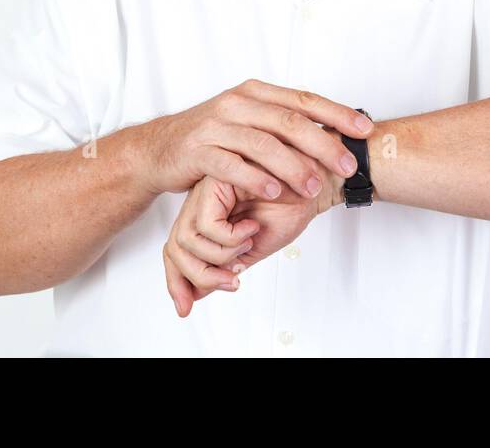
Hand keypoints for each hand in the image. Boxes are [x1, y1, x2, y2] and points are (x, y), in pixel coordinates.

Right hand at [136, 79, 370, 201]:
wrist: (159, 149)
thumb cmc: (212, 137)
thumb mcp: (249, 120)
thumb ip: (282, 122)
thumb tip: (332, 131)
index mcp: (256, 92)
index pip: (304, 99)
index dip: (337, 113)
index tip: (364, 129)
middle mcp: (238, 103)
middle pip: (289, 122)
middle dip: (324, 144)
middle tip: (347, 165)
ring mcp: (217, 125)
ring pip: (264, 144)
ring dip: (294, 167)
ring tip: (314, 187)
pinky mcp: (198, 150)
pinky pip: (233, 165)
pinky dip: (257, 179)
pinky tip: (276, 193)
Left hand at [163, 159, 344, 316]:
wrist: (314, 185)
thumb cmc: (289, 209)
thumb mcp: (252, 247)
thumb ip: (224, 266)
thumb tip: (196, 294)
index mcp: (206, 217)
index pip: (176, 252)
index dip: (176, 282)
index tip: (187, 308)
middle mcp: (201, 204)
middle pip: (175, 248)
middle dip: (200, 276)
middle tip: (232, 282)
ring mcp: (205, 192)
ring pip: (186, 239)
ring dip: (222, 254)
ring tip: (248, 243)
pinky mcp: (215, 182)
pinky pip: (207, 224)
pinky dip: (231, 236)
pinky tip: (251, 226)